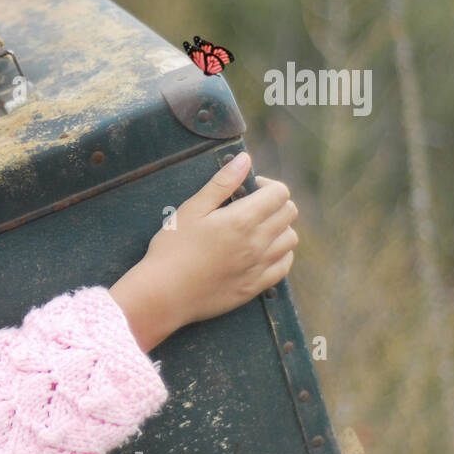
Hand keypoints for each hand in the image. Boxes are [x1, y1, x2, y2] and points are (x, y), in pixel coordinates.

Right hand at [136, 154, 298, 331]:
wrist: (163, 294)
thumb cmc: (171, 248)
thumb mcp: (191, 209)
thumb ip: (221, 183)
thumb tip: (245, 159)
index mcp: (242, 220)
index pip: (280, 193)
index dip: (267, 185)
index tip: (248, 189)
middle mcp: (257, 243)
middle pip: (289, 213)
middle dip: (274, 203)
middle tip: (250, 206)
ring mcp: (258, 267)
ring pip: (290, 239)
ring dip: (279, 228)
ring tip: (255, 229)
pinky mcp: (254, 286)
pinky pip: (284, 266)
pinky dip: (280, 254)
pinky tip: (262, 251)